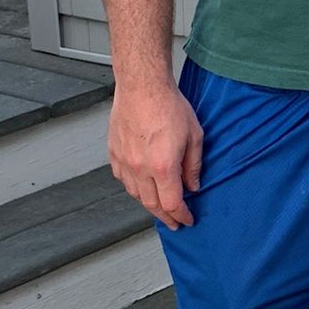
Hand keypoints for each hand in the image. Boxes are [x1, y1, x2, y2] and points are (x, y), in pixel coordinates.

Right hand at [108, 79, 203, 228]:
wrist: (142, 86)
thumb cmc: (168, 105)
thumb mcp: (194, 136)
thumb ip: (193, 166)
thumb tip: (193, 186)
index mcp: (163, 167)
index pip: (172, 204)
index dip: (181, 216)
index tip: (187, 220)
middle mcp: (140, 168)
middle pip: (152, 205)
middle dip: (166, 217)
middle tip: (175, 222)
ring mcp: (125, 162)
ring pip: (136, 195)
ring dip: (149, 204)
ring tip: (160, 207)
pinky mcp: (114, 153)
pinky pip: (123, 180)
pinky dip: (134, 188)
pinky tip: (142, 187)